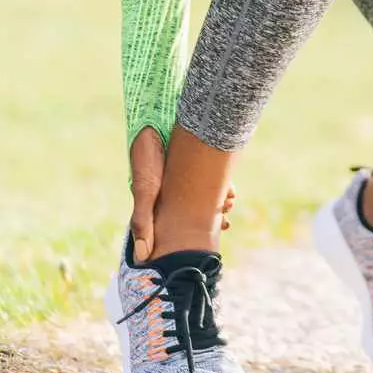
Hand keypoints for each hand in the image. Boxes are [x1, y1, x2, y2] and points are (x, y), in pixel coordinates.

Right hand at [128, 126, 235, 262]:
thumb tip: (143, 258)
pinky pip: (210, 176)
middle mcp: (169, 190)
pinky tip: (229, 188)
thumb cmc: (146, 154)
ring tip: (228, 203)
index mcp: (155, 201)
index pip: (174, 225)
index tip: (209, 243)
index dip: (191, 235)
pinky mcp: (193, 160)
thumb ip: (143, 221)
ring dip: (217, 201)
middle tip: (226, 222)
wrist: (155, 115)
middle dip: (210, 218)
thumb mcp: (144, 189)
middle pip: (193, 211)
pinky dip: (219, 183)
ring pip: (203, 195)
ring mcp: (182, 175)